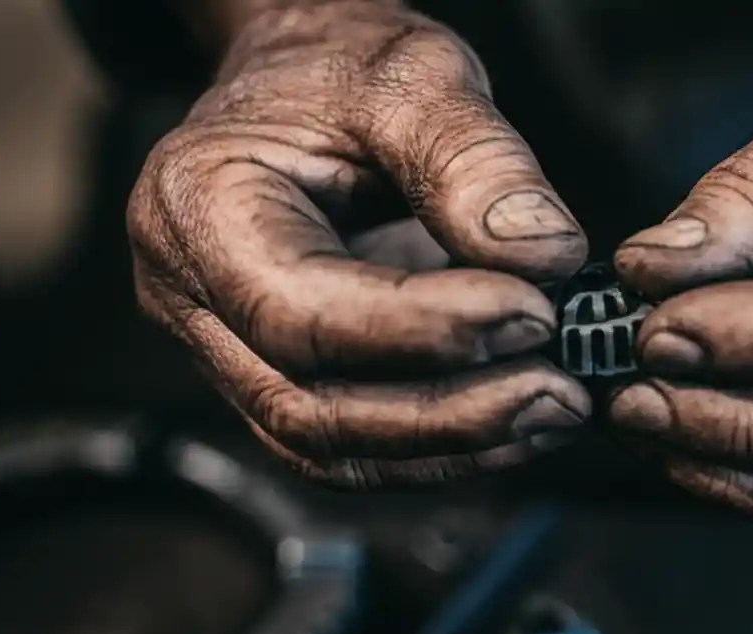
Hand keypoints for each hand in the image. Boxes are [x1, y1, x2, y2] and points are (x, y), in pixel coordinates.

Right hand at [129, 1, 590, 485]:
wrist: (308, 80)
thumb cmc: (343, 66)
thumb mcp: (413, 74)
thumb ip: (474, 160)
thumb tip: (544, 256)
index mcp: (199, 206)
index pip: (299, 311)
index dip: (420, 331)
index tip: (532, 312)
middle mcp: (192, 298)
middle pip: (308, 406)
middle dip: (447, 413)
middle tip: (560, 391)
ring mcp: (227, 352)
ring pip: (331, 446)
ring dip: (453, 446)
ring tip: (556, 410)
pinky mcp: (279, 379)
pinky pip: (352, 445)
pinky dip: (440, 449)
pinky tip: (519, 423)